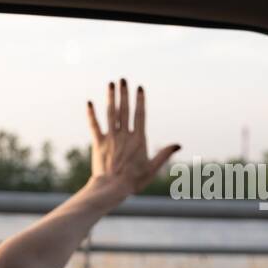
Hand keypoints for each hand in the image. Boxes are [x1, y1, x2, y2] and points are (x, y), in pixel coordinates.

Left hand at [85, 79, 178, 199]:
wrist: (111, 188)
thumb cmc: (133, 181)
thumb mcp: (152, 169)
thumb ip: (164, 154)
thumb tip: (179, 144)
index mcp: (138, 140)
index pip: (140, 115)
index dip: (140, 100)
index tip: (140, 87)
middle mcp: (124, 135)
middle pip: (124, 110)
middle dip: (124, 93)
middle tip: (123, 79)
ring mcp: (110, 138)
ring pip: (110, 114)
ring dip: (110, 98)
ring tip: (111, 84)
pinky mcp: (98, 143)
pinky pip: (94, 126)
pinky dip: (91, 114)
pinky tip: (89, 102)